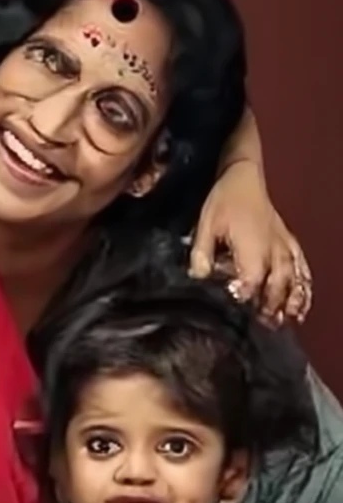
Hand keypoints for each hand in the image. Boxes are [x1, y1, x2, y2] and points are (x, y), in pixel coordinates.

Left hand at [190, 160, 311, 325]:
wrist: (244, 176)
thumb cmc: (224, 200)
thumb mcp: (205, 225)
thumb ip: (201, 254)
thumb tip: (197, 278)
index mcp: (253, 248)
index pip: (251, 282)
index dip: (245, 299)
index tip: (239, 315)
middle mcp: (273, 251)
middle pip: (275, 286)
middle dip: (269, 308)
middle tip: (263, 327)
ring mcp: (284, 247)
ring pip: (293, 280)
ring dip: (290, 302)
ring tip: (286, 321)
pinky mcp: (289, 242)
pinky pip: (303, 268)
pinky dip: (304, 286)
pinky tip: (302, 303)